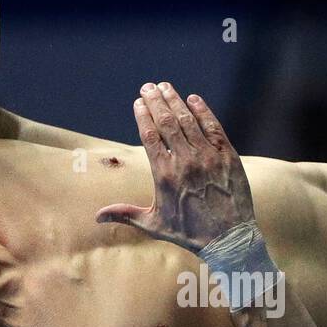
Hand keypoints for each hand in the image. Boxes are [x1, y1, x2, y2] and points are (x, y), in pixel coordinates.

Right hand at [96, 82, 255, 252]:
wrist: (229, 240)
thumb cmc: (190, 234)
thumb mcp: (154, 225)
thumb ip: (125, 215)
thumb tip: (97, 217)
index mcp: (165, 175)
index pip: (150, 136)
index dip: (143, 116)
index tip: (138, 102)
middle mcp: (185, 161)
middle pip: (167, 122)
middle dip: (156, 101)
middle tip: (148, 87)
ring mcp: (208, 156)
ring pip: (189, 121)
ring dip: (176, 101)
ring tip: (166, 87)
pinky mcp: (227, 156)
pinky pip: (213, 127)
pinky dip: (203, 111)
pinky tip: (194, 98)